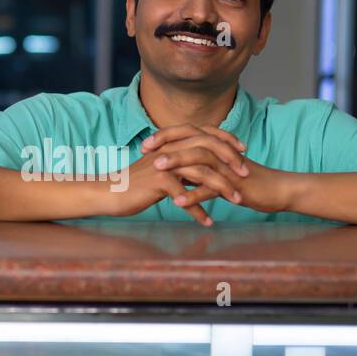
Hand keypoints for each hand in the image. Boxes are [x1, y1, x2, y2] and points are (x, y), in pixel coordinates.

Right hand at [110, 128, 247, 225]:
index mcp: (173, 142)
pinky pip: (184, 197)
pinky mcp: (158, 182)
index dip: (226, 140)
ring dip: (222, 188)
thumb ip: (182, 165)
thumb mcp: (163, 169)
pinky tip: (208, 221)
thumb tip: (203, 170)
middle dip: (230, 161)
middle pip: (208, 148)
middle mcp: (170, 149)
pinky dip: (198, 211)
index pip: (205, 134)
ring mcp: (164, 164)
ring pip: (201, 173)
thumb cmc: (137, 184)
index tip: (243, 152)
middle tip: (246, 175)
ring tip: (237, 201)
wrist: (110, 192)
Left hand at [144, 127, 295, 216]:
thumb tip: (178, 172)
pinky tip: (177, 202)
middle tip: (144, 150)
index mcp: (216, 147)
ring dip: (176, 163)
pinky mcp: (234, 185)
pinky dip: (193, 196)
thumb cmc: (246, 183)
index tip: (145, 143)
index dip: (166, 136)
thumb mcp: (219, 174)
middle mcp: (220, 153)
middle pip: (190, 141)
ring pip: (199, 160)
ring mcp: (227, 168)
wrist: (276, 191)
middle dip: (165, 144)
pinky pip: (211, 189)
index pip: (187, 134)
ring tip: (156, 169)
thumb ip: (200, 170)